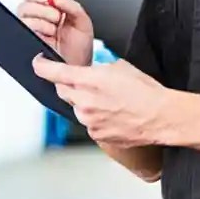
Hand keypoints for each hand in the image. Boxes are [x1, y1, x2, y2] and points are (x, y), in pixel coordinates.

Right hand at [18, 0, 94, 66]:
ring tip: (54, 31)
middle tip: (57, 18)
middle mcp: (37, 18)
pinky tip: (48, 38)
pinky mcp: (27, 43)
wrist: (78, 67)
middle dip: (43, 10)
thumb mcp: (81, 20)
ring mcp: (31, 31)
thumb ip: (70, 5)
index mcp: (49, 8)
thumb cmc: (80, 45)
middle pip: (25, 4)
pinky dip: (37, 32)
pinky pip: (22, 33)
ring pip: (23, 18)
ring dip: (41, 23)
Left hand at [32, 55, 172, 147]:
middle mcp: (85, 102)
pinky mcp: (96, 135)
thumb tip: (92, 72)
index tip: (38, 63)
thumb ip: (99, 69)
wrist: (161, 117)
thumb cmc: (146, 92)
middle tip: (87, 84)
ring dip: (85, 103)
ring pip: (76, 108)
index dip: (42, 66)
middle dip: (69, 85)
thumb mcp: (121, 68)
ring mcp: (89, 120)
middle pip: (63, 91)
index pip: (55, 72)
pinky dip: (95, 117)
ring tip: (110, 102)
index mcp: (89, 80)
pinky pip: (88, 123)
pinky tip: (113, 114)